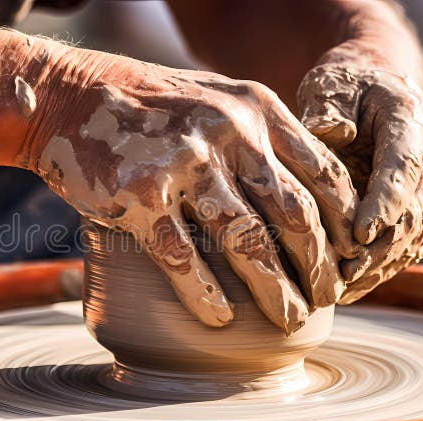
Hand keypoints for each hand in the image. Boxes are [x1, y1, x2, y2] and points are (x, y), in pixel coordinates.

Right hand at [33, 57, 358, 333]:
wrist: (70, 98)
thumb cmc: (150, 107)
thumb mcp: (218, 101)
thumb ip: (261, 136)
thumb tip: (309, 192)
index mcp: (256, 110)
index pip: (323, 173)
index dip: (344, 223)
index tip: (352, 258)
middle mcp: (228, 132)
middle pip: (293, 213)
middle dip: (319, 264)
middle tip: (329, 298)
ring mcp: (183, 163)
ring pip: (246, 240)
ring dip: (275, 289)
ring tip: (290, 319)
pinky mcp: (139, 196)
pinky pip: (181, 257)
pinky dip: (204, 293)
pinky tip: (220, 320)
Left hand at [298, 63, 422, 300]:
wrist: (368, 95)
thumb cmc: (344, 90)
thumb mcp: (332, 85)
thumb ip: (329, 107)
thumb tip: (331, 132)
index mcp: (411, 124)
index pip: (403, 170)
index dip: (385, 205)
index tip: (360, 235)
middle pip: (413, 213)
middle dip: (379, 248)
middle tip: (342, 275)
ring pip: (413, 237)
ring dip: (379, 267)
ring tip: (341, 291)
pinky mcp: (418, 211)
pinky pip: (406, 247)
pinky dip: (380, 270)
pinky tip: (348, 290)